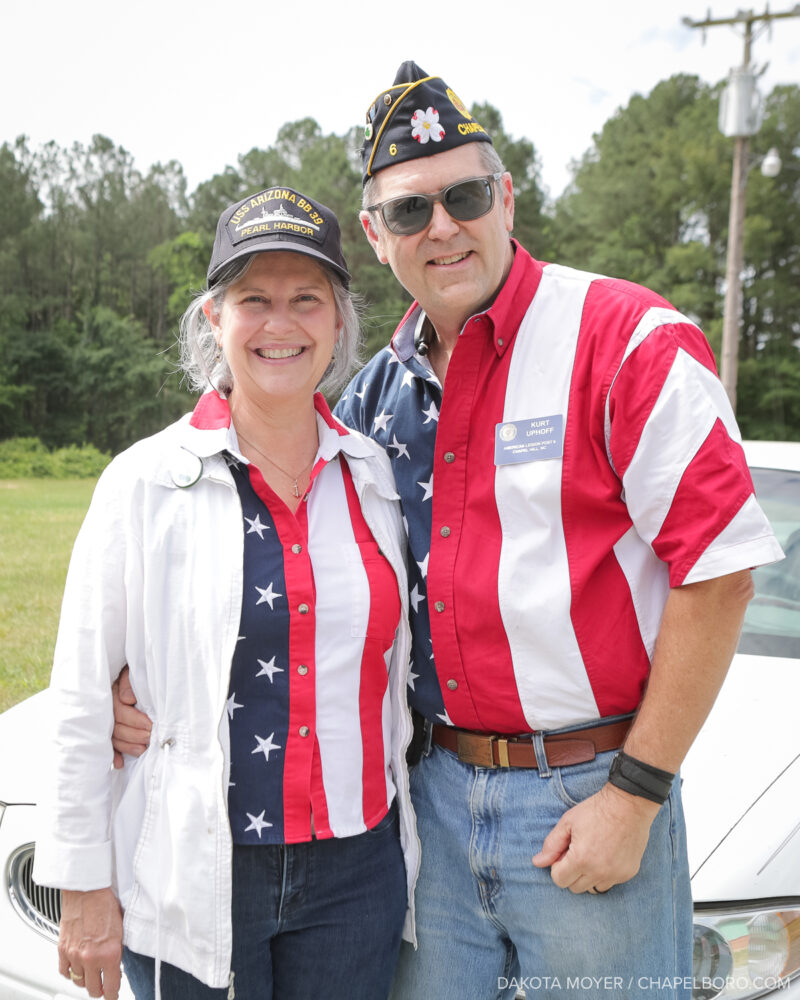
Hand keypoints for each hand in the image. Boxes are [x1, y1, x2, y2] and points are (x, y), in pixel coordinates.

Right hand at [58, 888, 122, 998]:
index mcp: (109, 954)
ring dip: (85, 980)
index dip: (113, 994)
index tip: (113, 995)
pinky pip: (64, 972)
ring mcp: (74, 955)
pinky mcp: (62, 949)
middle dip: (100, 989)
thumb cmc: (105, 903)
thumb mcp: (121, 929)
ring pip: (78, 982)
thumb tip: (116, 965)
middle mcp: (90, 958)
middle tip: (104, 984)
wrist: (87, 889)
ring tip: (91, 974)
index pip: (110, 988)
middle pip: (93, 990)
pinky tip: (76, 968)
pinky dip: (70, 973)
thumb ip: (117, 951)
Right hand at [111, 665, 151, 768]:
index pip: (119, 712)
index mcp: (111, 692)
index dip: (135, 720)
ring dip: (127, 746)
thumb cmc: (137, 669)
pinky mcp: (106, 728)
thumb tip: (128, 699)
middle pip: (116, 727)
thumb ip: (129, 683)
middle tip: (151, 738)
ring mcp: (104, 718)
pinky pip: (108, 744)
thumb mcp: (133, 670)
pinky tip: (120, 763)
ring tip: (142, 750)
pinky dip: (114, 755)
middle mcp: (105, 707)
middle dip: (134, 734)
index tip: (150, 725)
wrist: (133, 664)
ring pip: (112, 737)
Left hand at [531, 782, 659, 892]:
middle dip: (571, 873)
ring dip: (588, 877)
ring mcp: (616, 875)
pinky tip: (606, 855)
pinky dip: (604, 874)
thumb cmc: (595, 810)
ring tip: (592, 854)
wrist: (628, 805)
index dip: (558, 866)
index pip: (559, 880)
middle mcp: (599, 872)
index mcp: (581, 859)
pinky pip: (610, 883)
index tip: (565, 852)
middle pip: (575, 887)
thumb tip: (537, 862)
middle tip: (578, 851)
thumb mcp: (568, 822)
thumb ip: (551, 845)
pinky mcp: (628, 874)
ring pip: (593, 889)